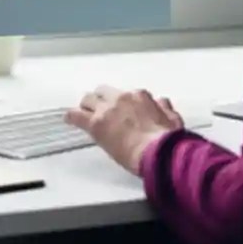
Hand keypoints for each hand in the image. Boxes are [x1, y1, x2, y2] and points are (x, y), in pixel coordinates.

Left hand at [65, 85, 184, 174]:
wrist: (158, 152)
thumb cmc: (168, 139)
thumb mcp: (173, 119)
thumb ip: (165, 109)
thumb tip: (162, 102)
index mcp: (140, 97)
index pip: (126, 95)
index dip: (122, 104)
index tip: (121, 111)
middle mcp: (121, 98)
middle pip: (103, 92)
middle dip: (100, 99)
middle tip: (99, 109)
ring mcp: (107, 110)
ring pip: (88, 99)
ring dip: (87, 106)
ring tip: (84, 113)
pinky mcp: (96, 124)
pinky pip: (77, 115)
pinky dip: (72, 117)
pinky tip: (69, 119)